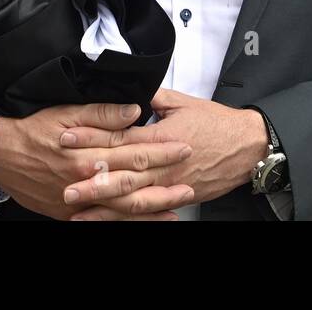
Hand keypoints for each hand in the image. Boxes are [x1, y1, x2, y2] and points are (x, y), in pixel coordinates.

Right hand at [0, 102, 195, 220]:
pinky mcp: (69, 213)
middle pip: (135, 183)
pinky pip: (103, 220)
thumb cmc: (35, 130)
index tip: (185, 147)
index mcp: (91, 152)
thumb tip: (135, 111)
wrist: (1, 155)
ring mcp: (79, 200)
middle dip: (165, 184)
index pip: (136, 150)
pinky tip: (143, 221)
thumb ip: (104, 114)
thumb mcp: (68, 112)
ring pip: (122, 207)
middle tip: (191, 183)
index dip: (162, 150)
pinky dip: (125, 222)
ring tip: (176, 209)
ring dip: (151, 208)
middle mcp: (87, 180)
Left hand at [56, 88, 267, 219]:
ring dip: (104, 205)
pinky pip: (149, 211)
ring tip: (78, 210)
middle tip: (64, 184)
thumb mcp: (182, 102)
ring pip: (133, 198)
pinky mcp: (178, 197)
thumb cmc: (216, 122)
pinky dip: (129, 219)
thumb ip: (153, 97)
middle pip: (122, 173)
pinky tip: (109, 221)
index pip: (120, 136)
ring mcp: (170, 184)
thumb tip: (129, 91)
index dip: (91, 137)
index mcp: (161, 136)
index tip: (66, 137)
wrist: (246, 146)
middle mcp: (164, 164)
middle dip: (91, 180)